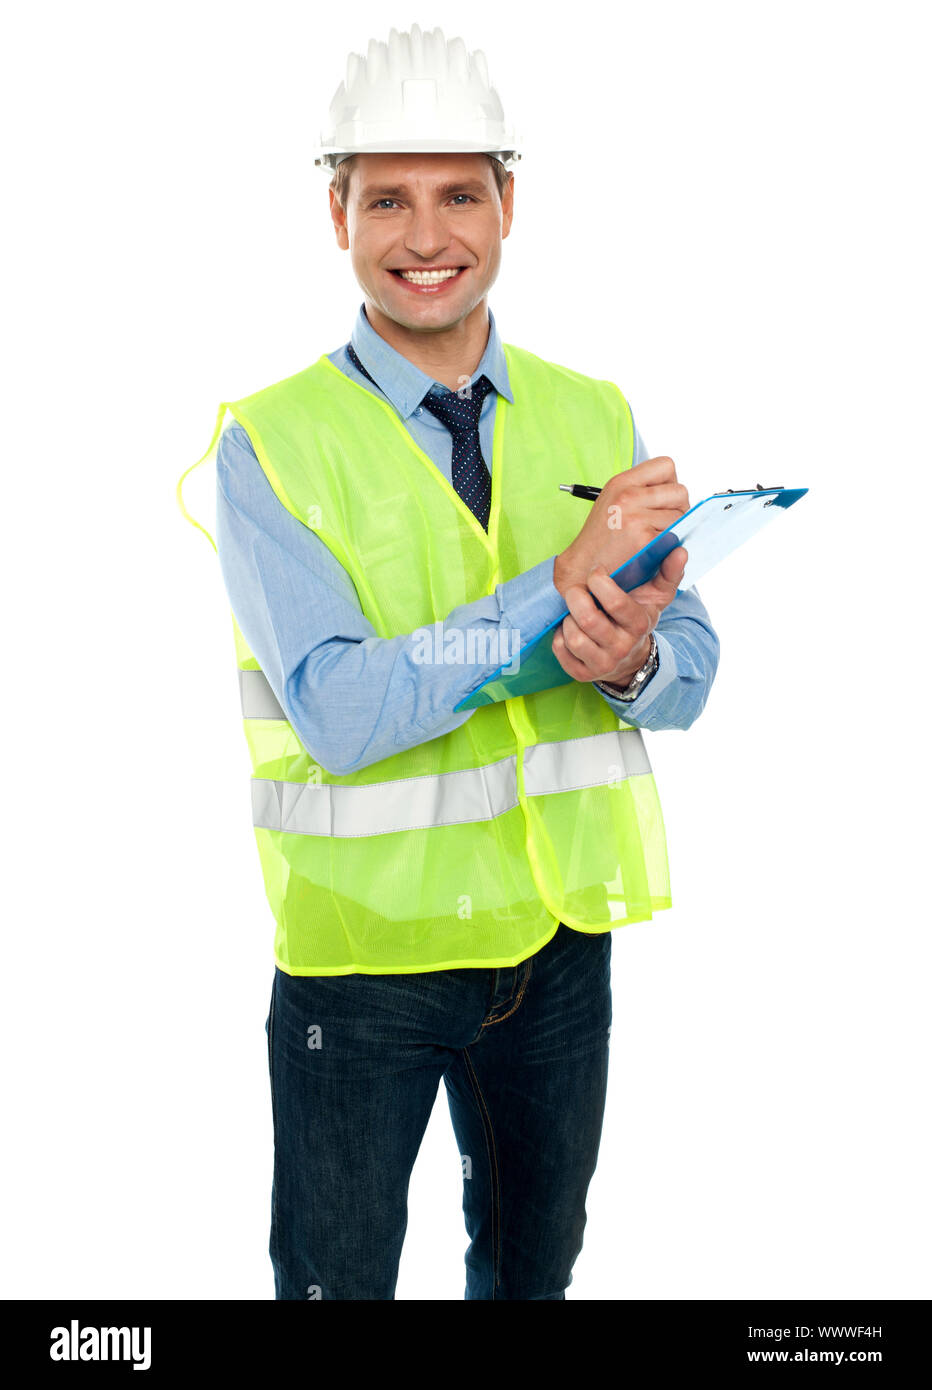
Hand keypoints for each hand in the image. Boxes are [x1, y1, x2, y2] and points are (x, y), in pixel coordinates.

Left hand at [552, 546, 687, 686]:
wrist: (630, 660)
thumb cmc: (638, 619)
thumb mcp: (657, 597)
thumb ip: (669, 573)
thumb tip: (680, 551)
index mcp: (639, 625)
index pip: (616, 603)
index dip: (599, 582)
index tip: (596, 572)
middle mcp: (622, 648)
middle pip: (588, 619)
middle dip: (576, 598)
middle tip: (575, 591)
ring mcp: (602, 663)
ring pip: (573, 637)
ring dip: (567, 619)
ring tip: (574, 612)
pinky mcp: (582, 674)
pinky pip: (560, 650)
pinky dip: (559, 636)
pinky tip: (569, 629)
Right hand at [553, 456, 689, 596]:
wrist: (583, 569)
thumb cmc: (601, 538)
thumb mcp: (613, 501)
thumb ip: (641, 489)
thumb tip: (675, 488)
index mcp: (620, 483)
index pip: (666, 466)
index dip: (670, 482)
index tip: (661, 498)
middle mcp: (628, 497)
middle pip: (680, 492)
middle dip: (677, 508)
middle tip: (660, 523)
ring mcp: (636, 518)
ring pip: (681, 516)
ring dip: (674, 529)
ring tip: (652, 537)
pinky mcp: (645, 541)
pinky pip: (676, 537)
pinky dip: (669, 546)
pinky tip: (651, 551)